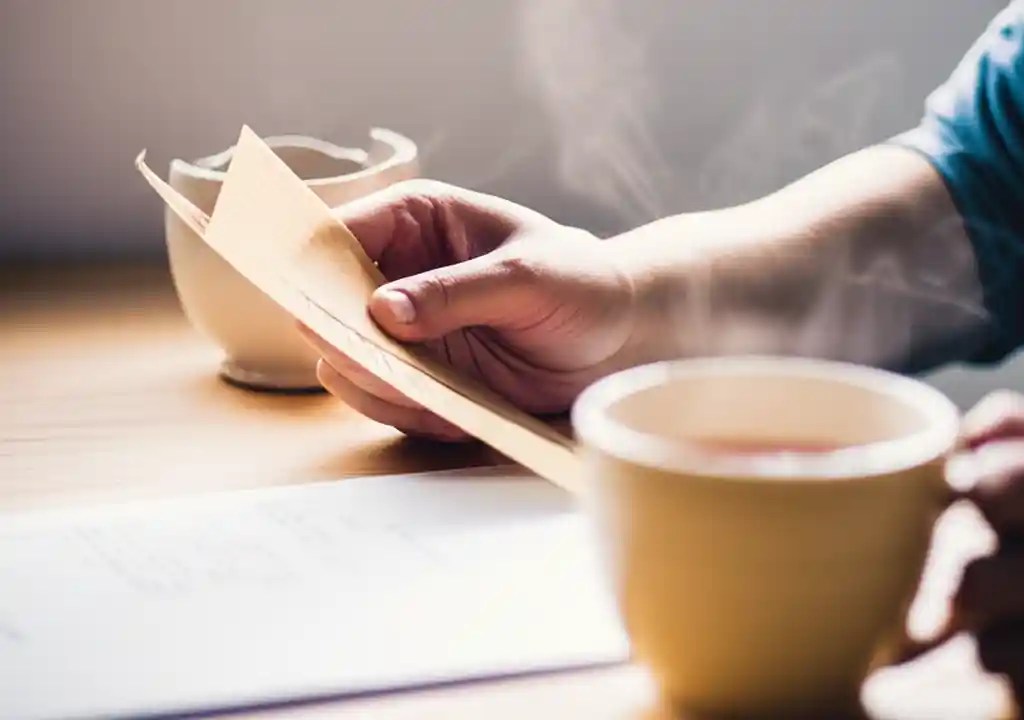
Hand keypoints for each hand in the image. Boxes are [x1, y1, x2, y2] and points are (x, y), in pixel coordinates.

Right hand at [303, 180, 634, 439]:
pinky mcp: (425, 376)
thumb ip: (454, 292)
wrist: (622, 337)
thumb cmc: (581, 283)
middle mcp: (398, 272)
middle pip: (329, 306)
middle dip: (344, 339)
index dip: (312, 270)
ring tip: (422, 391)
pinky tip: (452, 411)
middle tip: (371, 363)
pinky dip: (411, 412)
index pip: (335, 236)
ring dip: (376, 384)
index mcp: (416, 219)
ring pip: (351, 362)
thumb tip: (383, 311)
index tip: (314, 307)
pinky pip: (390, 401)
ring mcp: (408, 330)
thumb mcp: (525, 278)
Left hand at [951, 392, 1023, 716]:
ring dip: (982, 637)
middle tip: (972, 571)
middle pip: (979, 583)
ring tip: (1009, 616)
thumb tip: (943, 448)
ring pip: (995, 652)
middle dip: (956, 578)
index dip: (961, 493)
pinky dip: (1019, 675)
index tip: (968, 499)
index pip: (999, 484)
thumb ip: (1018, 425)